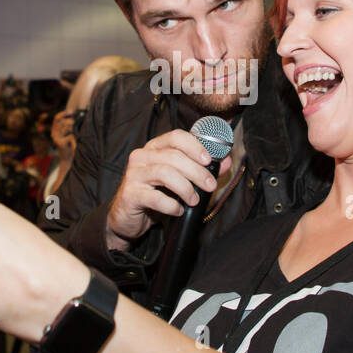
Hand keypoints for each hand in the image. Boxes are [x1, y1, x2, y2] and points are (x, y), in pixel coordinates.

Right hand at [52, 112, 76, 163]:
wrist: (68, 157)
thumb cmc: (70, 144)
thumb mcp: (68, 133)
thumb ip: (69, 125)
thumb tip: (75, 116)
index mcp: (54, 129)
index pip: (56, 118)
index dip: (63, 113)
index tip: (70, 111)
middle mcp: (53, 133)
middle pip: (61, 122)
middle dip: (70, 121)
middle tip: (76, 122)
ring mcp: (56, 138)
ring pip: (66, 128)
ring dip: (73, 128)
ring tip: (76, 131)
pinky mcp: (60, 143)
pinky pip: (70, 135)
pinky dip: (75, 136)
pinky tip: (76, 139)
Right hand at [104, 129, 231, 247]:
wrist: (126, 216)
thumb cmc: (154, 193)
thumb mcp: (178, 179)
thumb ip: (201, 168)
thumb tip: (225, 162)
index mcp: (154, 148)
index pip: (175, 137)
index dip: (194, 146)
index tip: (209, 160)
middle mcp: (141, 157)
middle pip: (173, 156)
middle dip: (196, 171)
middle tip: (210, 186)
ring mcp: (133, 175)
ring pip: (164, 173)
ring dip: (186, 188)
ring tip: (194, 200)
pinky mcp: (130, 194)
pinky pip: (155, 198)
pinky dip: (172, 205)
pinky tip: (179, 210)